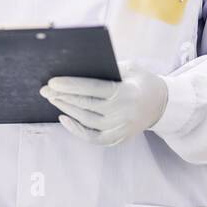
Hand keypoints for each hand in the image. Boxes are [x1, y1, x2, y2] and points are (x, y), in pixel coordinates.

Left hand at [39, 62, 168, 146]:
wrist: (162, 104)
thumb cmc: (141, 81)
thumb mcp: (130, 68)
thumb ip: (107, 68)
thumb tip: (75, 68)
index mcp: (126, 93)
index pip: (93, 89)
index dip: (71, 85)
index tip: (52, 82)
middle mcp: (123, 113)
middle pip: (86, 105)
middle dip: (62, 97)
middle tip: (45, 90)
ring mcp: (120, 129)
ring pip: (86, 120)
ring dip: (66, 109)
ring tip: (53, 98)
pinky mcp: (117, 138)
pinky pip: (92, 137)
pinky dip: (76, 129)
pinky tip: (64, 118)